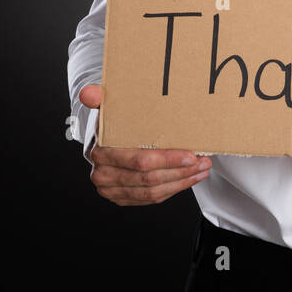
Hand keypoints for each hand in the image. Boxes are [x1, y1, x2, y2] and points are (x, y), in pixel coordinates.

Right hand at [78, 84, 211, 205]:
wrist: (102, 139)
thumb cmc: (111, 121)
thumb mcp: (107, 106)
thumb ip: (99, 97)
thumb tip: (88, 93)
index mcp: (100, 152)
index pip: (140, 161)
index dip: (168, 160)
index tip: (191, 155)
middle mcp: (102, 174)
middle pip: (149, 179)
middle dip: (181, 172)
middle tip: (203, 162)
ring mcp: (110, 189)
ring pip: (152, 192)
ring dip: (181, 182)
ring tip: (201, 170)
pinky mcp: (120, 197)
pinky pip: (150, 199)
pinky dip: (172, 190)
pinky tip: (188, 179)